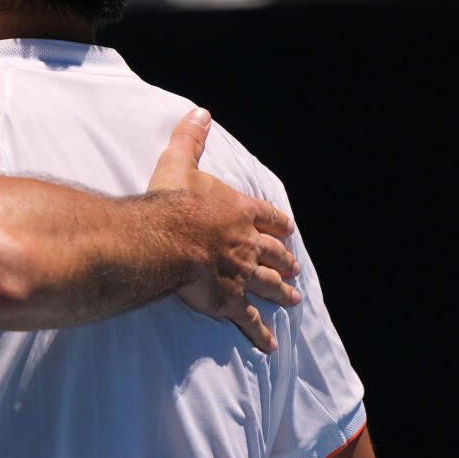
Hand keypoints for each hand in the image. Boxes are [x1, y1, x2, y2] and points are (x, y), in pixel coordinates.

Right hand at [150, 109, 299, 352]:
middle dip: (285, 261)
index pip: (267, 216)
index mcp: (239, 212)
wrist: (164, 240)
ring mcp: (240, 274)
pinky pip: (247, 319)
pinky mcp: (227, 301)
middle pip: (273, 253)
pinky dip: (259, 332)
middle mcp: (247, 243)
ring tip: (292, 300)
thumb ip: (190, 139)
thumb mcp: (178, 164)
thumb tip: (200, 113)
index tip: (287, 230)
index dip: (277, 223)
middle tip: (294, 269)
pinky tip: (268, 344)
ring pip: (268, 284)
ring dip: (281, 292)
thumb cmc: (170, 203)